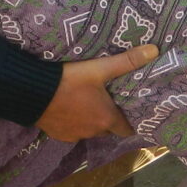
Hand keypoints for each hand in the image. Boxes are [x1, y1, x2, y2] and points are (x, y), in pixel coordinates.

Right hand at [37, 43, 158, 142]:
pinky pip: (72, 131)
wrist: (31, 90)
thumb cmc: (69, 80)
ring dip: (90, 121)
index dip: (129, 121)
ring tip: (86, 103)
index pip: (126, 129)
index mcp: (106, 119)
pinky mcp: (58, 135)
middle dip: (108, 119)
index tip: (129, 111)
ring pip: (89, 130)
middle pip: (107, 129)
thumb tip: (155, 50)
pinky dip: (73, 123)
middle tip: (107, 102)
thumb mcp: (99, 68)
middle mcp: (93, 132)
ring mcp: (74, 135)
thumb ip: (126, 61)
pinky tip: (68, 108)